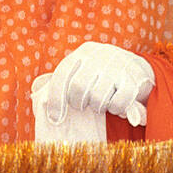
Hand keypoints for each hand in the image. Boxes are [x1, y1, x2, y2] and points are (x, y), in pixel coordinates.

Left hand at [36, 42, 153, 126]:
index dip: (55, 99)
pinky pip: (119, 103)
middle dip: (79, 103)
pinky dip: (117, 110)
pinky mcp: (135, 79)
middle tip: (85, 106)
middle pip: (78, 88)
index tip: (54, 119)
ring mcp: (118, 65)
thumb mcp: (81, 72)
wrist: (137, 70)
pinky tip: (117, 105)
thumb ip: (59, 81)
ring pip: (98, 97)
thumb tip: (35, 91)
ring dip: (99, 106)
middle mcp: (99, 55)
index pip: (62, 75)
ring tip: (102, 103)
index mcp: (82, 53)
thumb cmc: (101, 76)